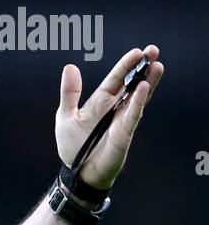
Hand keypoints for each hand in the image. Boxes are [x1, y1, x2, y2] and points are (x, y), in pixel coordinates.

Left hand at [56, 44, 163, 190]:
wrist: (77, 174)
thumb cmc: (73, 147)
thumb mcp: (66, 117)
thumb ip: (69, 94)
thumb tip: (70, 67)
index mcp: (101, 100)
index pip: (116, 78)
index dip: (126, 64)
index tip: (138, 51)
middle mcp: (115, 108)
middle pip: (132, 83)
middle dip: (143, 67)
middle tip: (153, 51)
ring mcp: (122, 120)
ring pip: (139, 97)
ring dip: (148, 82)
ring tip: (157, 65)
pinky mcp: (124, 134)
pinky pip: (133, 115)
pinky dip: (138, 102)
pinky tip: (144, 88)